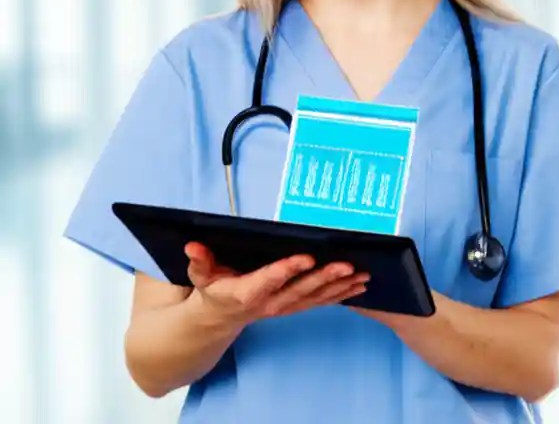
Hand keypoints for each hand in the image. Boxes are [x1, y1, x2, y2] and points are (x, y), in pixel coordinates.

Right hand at [184, 242, 369, 328]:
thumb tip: (192, 246)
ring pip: (315, 298)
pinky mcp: (295, 307)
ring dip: (340, 287)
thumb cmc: (214, 290)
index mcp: (247, 293)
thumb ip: (199, 262)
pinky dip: (341, 295)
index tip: (306, 258)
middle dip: (325, 278)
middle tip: (347, 266)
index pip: (269, 280)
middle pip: (300, 291)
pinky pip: (321, 303)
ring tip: (362, 275)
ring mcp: (285, 307)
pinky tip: (360, 286)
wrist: (221, 317)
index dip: (287, 270)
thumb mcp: (201, 276)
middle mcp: (270, 303)